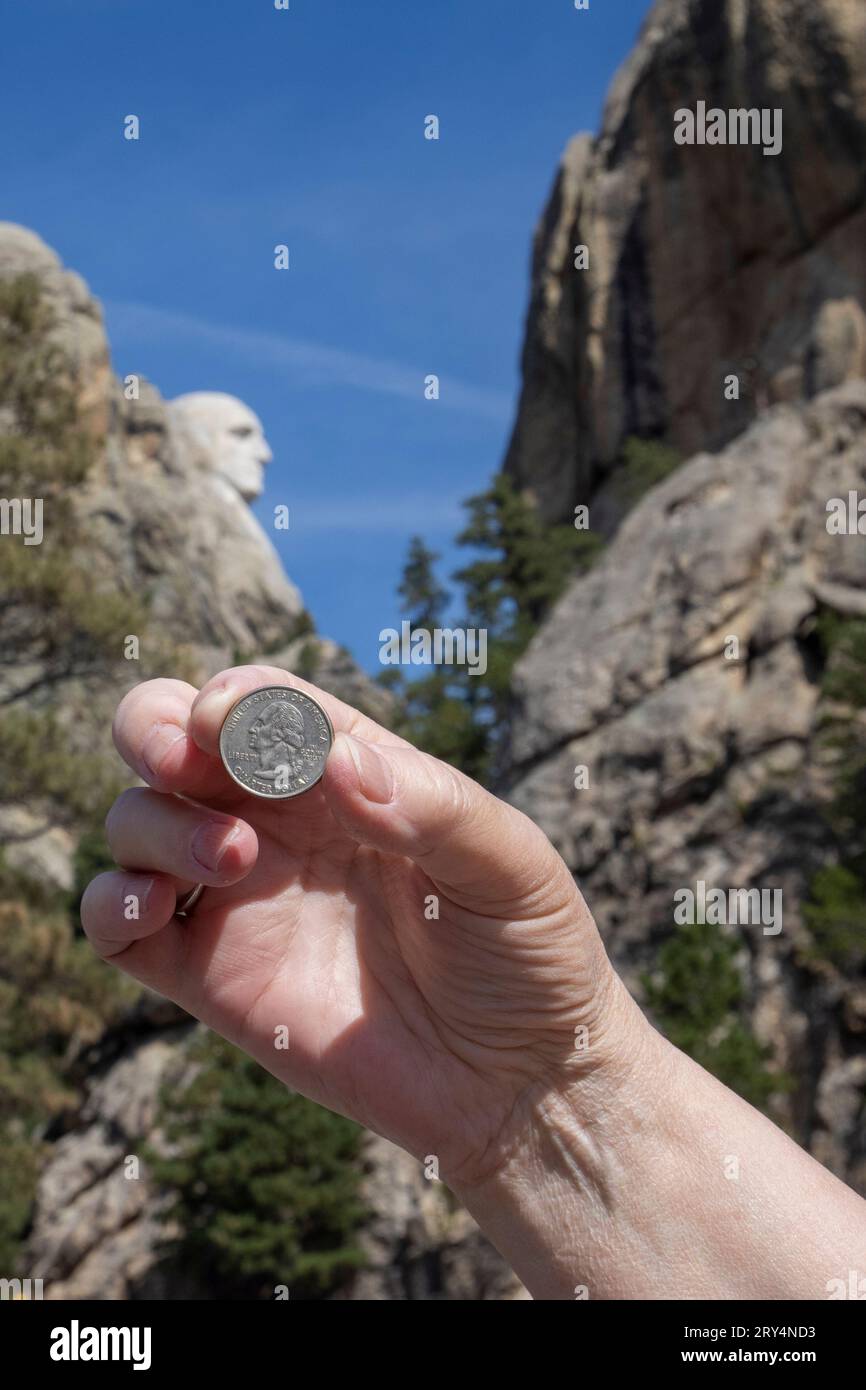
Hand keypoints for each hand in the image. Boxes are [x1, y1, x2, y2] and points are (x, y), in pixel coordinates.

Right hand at [81, 665, 635, 1190]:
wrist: (520, 1082)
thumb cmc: (528, 952)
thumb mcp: (507, 862)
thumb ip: (426, 804)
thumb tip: (334, 762)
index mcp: (348, 774)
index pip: (262, 703)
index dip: (237, 699)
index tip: (238, 723)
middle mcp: (281, 822)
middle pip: (172, 737)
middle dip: (153, 727)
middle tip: (179, 758)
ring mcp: (240, 895)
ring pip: (138, 821)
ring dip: (158, 824)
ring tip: (234, 859)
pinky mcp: (210, 974)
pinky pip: (119, 925)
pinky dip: (108, 903)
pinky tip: (151, 907)